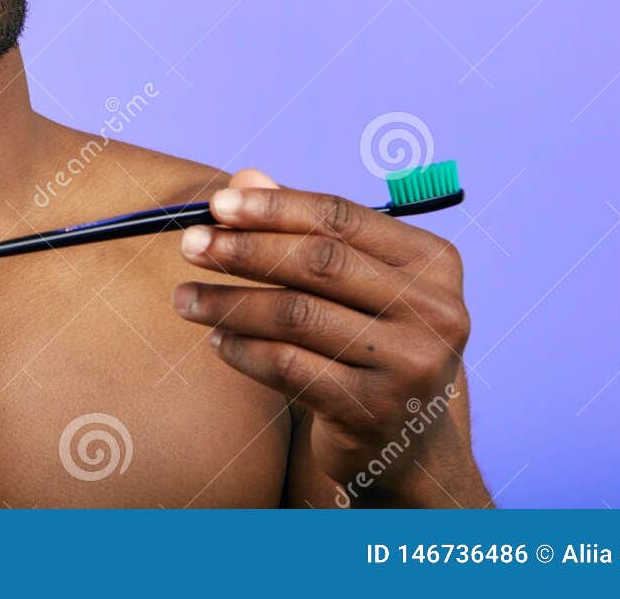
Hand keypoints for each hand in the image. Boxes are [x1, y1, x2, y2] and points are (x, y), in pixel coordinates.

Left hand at [172, 168, 480, 501]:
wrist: (403, 442)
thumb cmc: (367, 341)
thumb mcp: (349, 283)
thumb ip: (303, 229)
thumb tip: (245, 178)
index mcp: (433, 261)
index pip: (341, 217)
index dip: (273, 207)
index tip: (216, 204)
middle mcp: (435, 311)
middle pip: (319, 262)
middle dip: (244, 249)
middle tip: (190, 245)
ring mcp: (410, 364)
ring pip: (296, 315)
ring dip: (229, 302)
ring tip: (185, 298)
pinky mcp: (375, 411)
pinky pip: (288, 367)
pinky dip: (243, 350)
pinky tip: (217, 340)